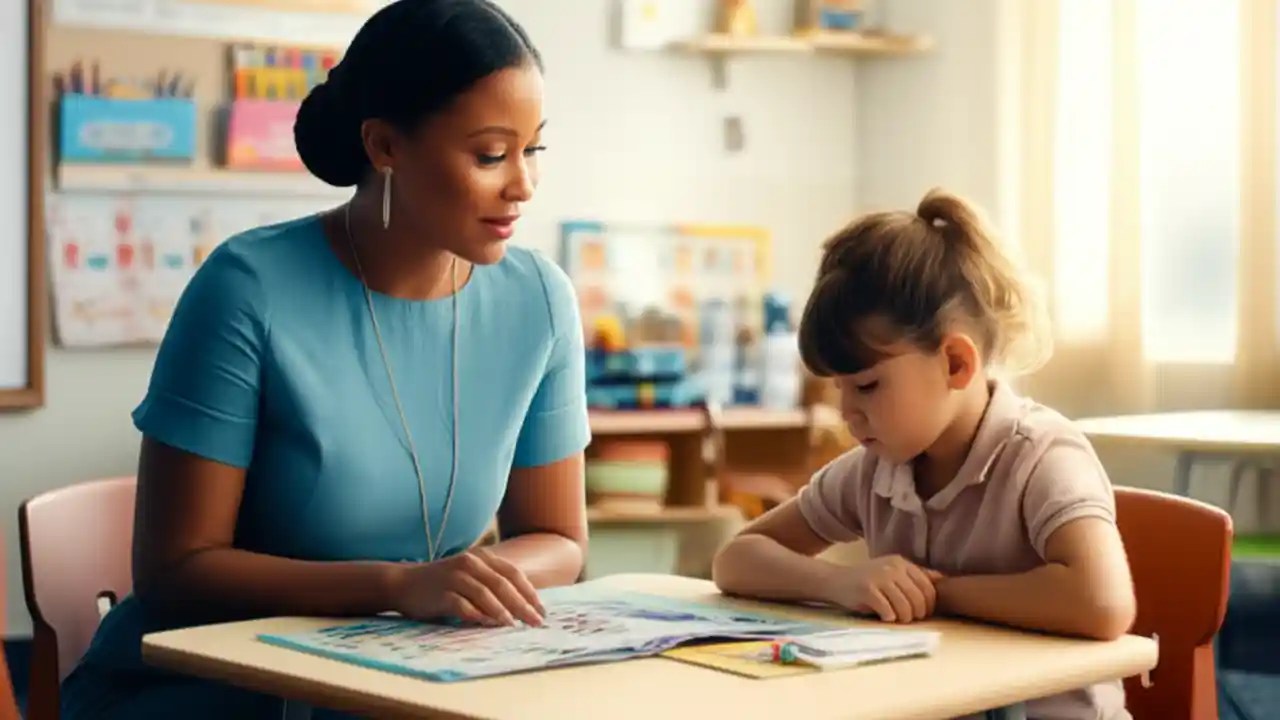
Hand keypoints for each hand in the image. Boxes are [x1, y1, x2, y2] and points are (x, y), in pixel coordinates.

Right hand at [389, 548, 545, 626]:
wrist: (403, 583)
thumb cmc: (443, 584)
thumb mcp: (471, 576)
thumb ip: (493, 585)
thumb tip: (522, 607)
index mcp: (481, 557)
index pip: (512, 574)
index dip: (530, 593)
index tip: (542, 611)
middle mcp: (470, 563)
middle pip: (502, 584)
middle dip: (522, 605)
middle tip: (536, 622)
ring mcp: (454, 577)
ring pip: (485, 593)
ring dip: (502, 611)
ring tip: (514, 626)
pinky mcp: (440, 593)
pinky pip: (463, 605)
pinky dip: (477, 615)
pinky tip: (488, 625)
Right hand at [826, 555, 943, 623]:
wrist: (835, 580)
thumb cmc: (867, 580)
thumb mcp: (892, 572)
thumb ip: (915, 575)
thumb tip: (942, 578)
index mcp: (901, 563)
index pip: (928, 587)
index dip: (929, 605)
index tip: (922, 613)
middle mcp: (892, 567)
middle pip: (918, 599)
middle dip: (917, 614)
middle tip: (909, 619)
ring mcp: (879, 577)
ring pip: (905, 607)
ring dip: (903, 618)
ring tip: (897, 619)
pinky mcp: (867, 590)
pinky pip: (888, 611)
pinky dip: (889, 618)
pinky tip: (884, 616)